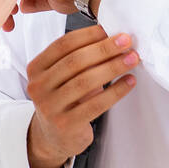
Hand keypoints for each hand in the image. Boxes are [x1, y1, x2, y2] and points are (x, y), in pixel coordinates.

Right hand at [24, 24, 138, 167]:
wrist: (53, 137)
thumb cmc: (64, 99)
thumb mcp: (63, 77)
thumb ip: (79, 58)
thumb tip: (113, 38)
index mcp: (36, 69)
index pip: (63, 45)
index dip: (88, 35)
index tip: (110, 30)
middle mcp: (38, 87)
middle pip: (75, 62)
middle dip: (104, 49)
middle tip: (127, 41)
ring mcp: (50, 107)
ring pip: (86, 82)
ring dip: (113, 67)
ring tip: (132, 59)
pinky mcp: (66, 124)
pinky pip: (96, 104)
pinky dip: (116, 91)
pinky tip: (129, 81)